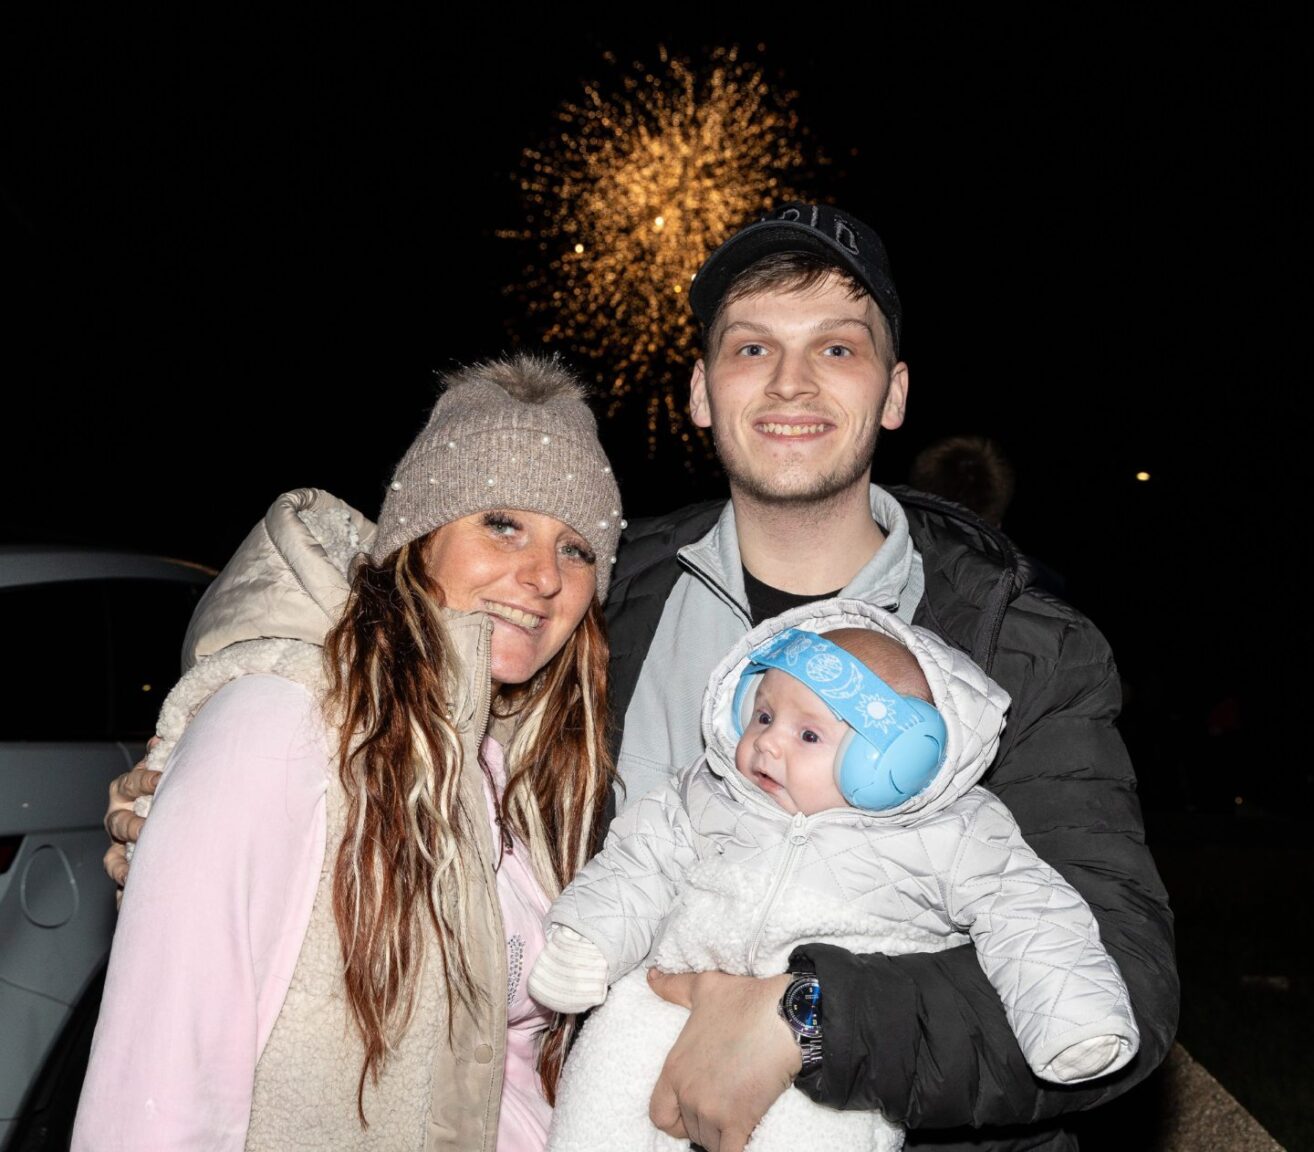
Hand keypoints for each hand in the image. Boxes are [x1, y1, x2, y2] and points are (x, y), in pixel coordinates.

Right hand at [103, 738, 161, 903]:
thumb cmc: (168, 786)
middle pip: (117, 823)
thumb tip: (159, 738)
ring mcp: (121, 845)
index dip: (143, 780)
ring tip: (130, 875)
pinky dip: (124, 896)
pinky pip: (122, 885)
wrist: (172, 812)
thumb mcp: (165, 767)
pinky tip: (128, 906)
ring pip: (113, 858)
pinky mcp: (127, 869)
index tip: (159, 779)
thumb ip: (163, 753)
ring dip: (121, 867)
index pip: (129, 784)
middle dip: (130, 826)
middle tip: (145, 829)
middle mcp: (119, 818)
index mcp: (127, 791)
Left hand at [647, 968, 798, 1151]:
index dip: (673, 1116)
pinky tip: (743, 1137)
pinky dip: (733, 1150)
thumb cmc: (745, 1000)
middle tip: (721, 1105)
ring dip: (720, 1134)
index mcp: (675, 1068)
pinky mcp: (739, 1121)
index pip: (658, 1114)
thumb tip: (651, 977)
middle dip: (703, 1122)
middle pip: (688, 1129)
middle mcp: (688, 1092)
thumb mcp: (703, 987)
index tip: (689, 1109)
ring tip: (735, 1113)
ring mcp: (712, 1110)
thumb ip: (673, 987)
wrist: (785, 1015)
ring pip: (709, 1142)